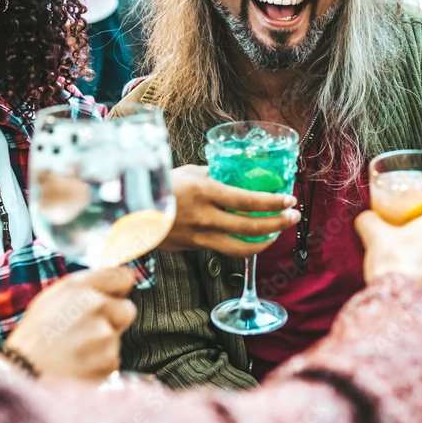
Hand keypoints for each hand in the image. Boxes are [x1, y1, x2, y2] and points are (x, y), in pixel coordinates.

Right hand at [4, 268, 136, 381]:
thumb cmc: (33, 337)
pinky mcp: (109, 361)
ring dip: (103, 343)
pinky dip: (99, 363)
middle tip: (88, 330)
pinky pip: (112, 359)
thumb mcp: (51, 298)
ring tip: (75, 351)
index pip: (123, 276)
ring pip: (117, 336)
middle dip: (114, 318)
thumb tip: (115, 284)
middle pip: (127, 309)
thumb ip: (85, 288)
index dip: (120, 287)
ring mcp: (105, 335)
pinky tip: (78, 365)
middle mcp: (96, 306)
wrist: (20, 376)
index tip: (115, 294)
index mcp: (80, 287)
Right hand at [160, 165, 299, 255]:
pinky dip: (242, 245)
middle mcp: (206, 218)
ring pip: (241, 248)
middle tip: (292, 217)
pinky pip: (224, 249)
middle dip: (279, 223)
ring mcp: (200, 237)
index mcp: (206, 193)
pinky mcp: (194, 248)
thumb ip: (213, 175)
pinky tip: (251, 238)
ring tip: (277, 233)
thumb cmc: (159, 185)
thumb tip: (234, 174)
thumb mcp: (189, 172)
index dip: (274, 203)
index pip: (249, 201)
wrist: (129, 212)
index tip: (289, 200)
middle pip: (252, 228)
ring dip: (265, 242)